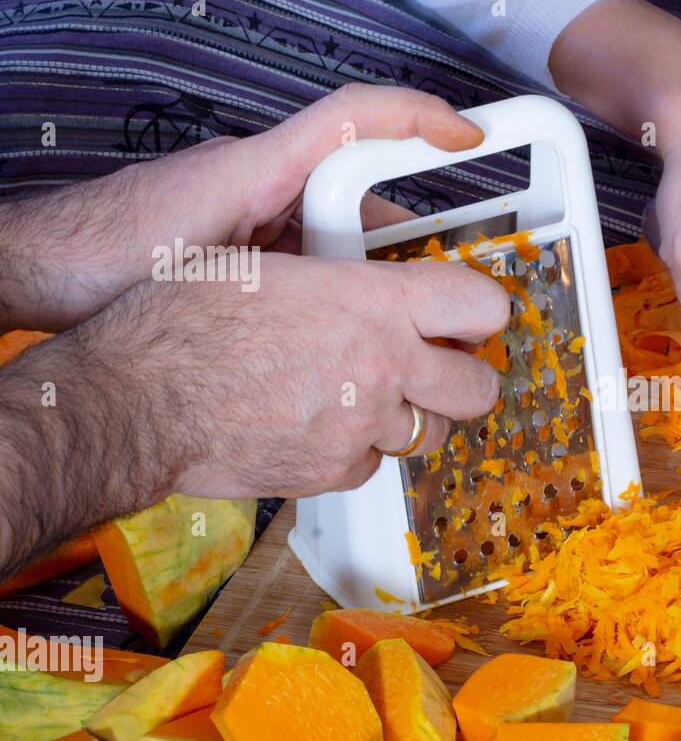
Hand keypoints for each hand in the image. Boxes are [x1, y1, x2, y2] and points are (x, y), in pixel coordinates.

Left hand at [0, 83, 481, 330]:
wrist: (40, 269)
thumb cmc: (102, 258)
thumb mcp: (203, 267)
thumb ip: (274, 268)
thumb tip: (348, 290)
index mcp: (257, 169)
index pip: (351, 118)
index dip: (417, 118)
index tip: (469, 135)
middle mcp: (260, 181)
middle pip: (357, 188)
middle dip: (401, 238)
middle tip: (437, 292)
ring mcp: (251, 211)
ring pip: (333, 230)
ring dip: (364, 271)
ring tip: (390, 324)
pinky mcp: (239, 242)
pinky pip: (305, 254)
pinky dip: (329, 284)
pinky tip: (337, 328)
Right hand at [67, 252, 507, 499]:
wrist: (138, 398)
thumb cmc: (186, 322)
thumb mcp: (276, 269)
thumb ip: (346, 282)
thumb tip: (377, 284)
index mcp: (373, 303)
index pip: (479, 304)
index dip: (483, 309)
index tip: (475, 314)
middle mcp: (383, 367)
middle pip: (479, 388)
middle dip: (467, 377)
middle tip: (445, 366)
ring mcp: (363, 427)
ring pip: (433, 433)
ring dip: (416, 415)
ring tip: (377, 396)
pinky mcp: (335, 471)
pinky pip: (377, 463)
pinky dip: (363, 448)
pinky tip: (328, 425)